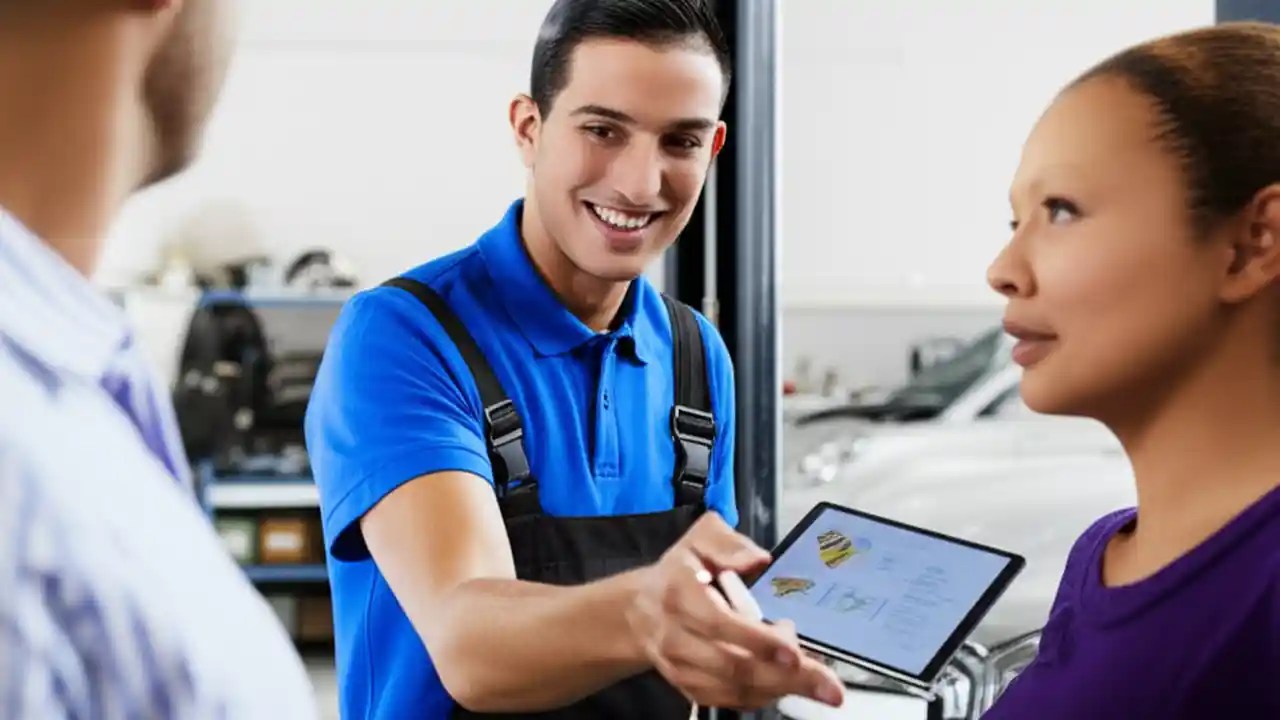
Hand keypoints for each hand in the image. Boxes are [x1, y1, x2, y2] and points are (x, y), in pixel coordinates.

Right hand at [626, 514, 845, 709]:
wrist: (639, 612)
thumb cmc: (678, 573)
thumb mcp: (699, 540)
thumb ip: (728, 542)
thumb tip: (758, 558)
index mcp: (680, 595)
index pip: (719, 624)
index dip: (758, 641)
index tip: (793, 650)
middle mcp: (677, 636)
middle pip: (734, 666)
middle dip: (786, 677)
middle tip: (827, 684)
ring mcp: (683, 667)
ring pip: (735, 688)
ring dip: (779, 687)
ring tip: (815, 681)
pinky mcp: (690, 687)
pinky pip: (731, 700)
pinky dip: (763, 695)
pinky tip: (787, 684)